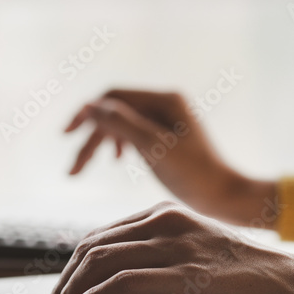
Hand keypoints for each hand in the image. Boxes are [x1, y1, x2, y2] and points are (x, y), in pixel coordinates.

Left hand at [42, 202, 293, 293]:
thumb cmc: (256, 282)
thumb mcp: (198, 259)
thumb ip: (161, 262)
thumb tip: (118, 286)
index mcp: (166, 217)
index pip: (100, 238)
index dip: (72, 270)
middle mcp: (166, 223)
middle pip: (91, 248)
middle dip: (63, 284)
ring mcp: (176, 246)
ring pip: (99, 263)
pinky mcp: (187, 274)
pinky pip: (121, 284)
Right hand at [65, 89, 277, 227]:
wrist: (228, 197)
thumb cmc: (195, 174)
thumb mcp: (153, 147)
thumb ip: (120, 123)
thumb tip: (89, 106)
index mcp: (164, 99)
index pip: (112, 96)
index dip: (86, 114)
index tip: (66, 137)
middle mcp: (165, 103)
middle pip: (114, 112)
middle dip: (90, 139)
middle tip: (72, 170)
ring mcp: (165, 119)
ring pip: (120, 125)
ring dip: (99, 146)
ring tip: (80, 171)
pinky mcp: (166, 135)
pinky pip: (132, 133)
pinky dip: (116, 145)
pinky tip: (114, 160)